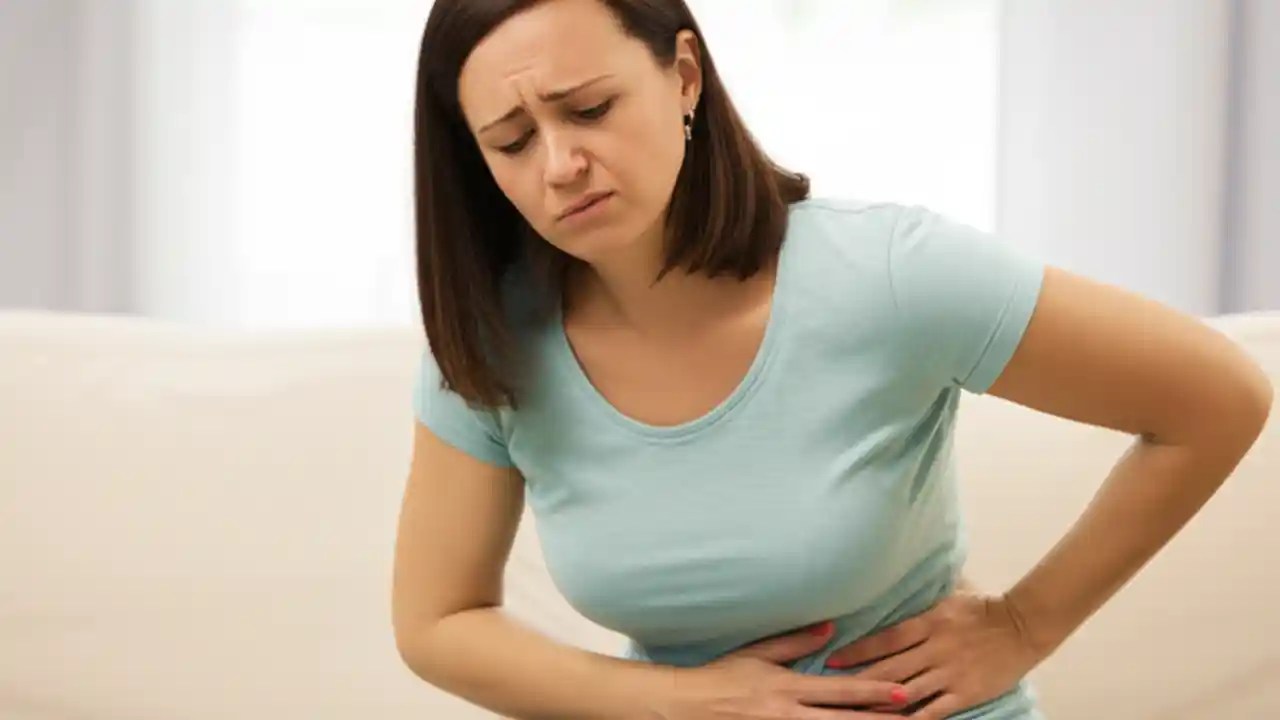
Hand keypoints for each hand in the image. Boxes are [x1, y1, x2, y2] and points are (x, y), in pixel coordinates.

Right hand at [656, 621, 911, 719]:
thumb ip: (794, 642)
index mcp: (787, 688)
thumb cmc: (720, 677)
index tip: (904, 693)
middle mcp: (788, 715)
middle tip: (914, 719)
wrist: (683, 706)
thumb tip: (830, 628)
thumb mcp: (756, 653)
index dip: (874, 693)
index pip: (839, 692)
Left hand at [822, 593, 1044, 718]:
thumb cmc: (983, 606)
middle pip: (890, 669)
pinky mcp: (966, 693)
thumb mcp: (948, 597)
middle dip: (859, 681)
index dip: (857, 651)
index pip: (885, 639)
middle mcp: (936, 648)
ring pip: (907, 692)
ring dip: (880, 703)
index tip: (833, 660)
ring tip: (854, 710)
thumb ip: (922, 602)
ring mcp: (950, 673)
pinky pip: (935, 711)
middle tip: (832, 689)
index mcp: (929, 622)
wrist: (1025, 624)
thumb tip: (894, 585)